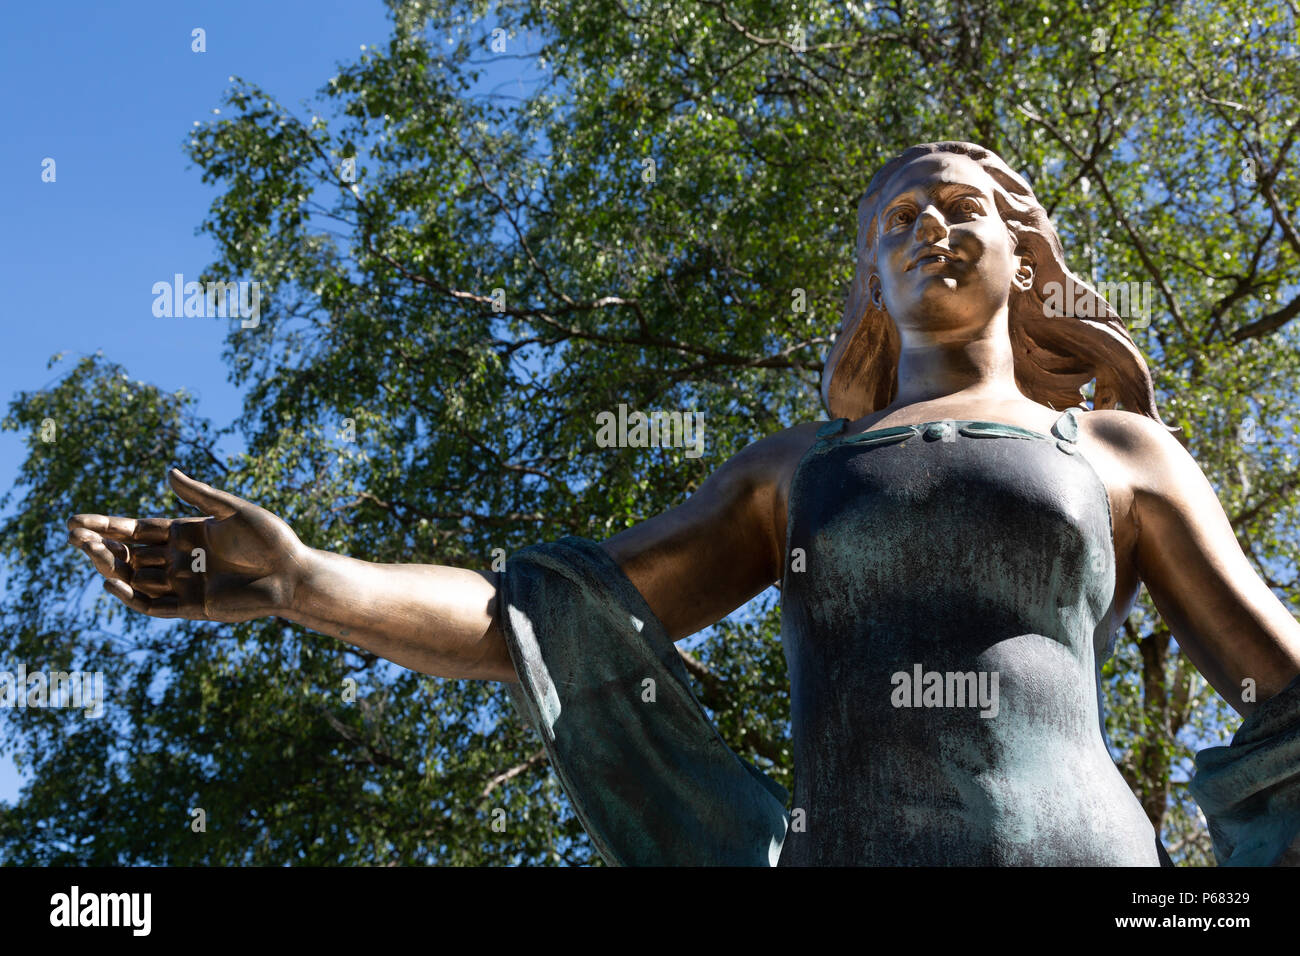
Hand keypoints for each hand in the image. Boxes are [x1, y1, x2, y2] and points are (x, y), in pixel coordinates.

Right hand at [67, 468, 308, 621]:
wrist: (294, 573)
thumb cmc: (271, 538)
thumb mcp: (233, 511)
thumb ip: (200, 496)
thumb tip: (168, 472)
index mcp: (186, 533)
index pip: (137, 530)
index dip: (107, 526)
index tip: (76, 520)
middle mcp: (180, 559)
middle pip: (130, 554)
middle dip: (100, 545)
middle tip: (71, 535)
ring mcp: (184, 584)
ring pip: (136, 578)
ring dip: (110, 566)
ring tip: (85, 550)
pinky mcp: (193, 607)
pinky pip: (155, 605)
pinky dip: (132, 597)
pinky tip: (112, 583)